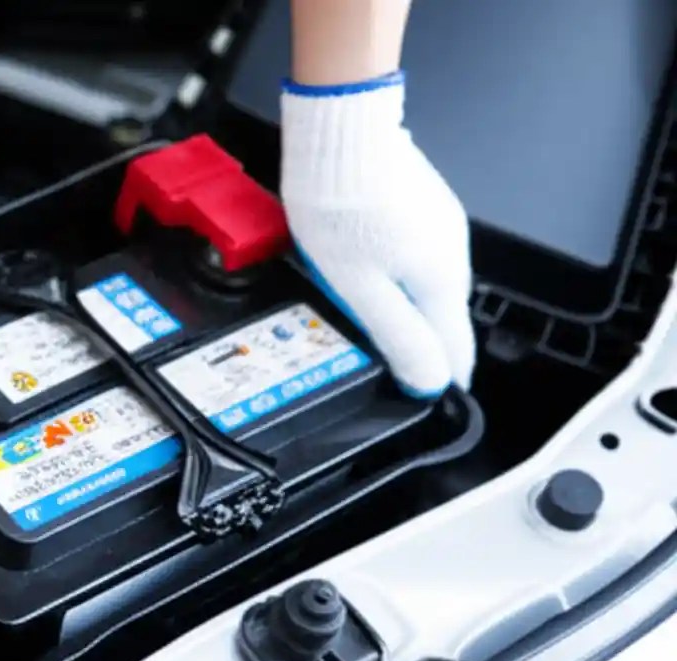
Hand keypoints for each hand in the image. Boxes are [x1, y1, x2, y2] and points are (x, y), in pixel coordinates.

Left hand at [280, 73, 474, 396]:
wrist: (340, 131)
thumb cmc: (340, 204)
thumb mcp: (361, 288)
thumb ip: (399, 337)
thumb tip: (431, 381)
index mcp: (441, 280)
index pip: (456, 348)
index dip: (440, 377)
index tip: (428, 394)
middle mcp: (451, 251)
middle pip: (439, 314)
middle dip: (415, 340)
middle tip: (383, 358)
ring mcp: (439, 222)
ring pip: (424, 281)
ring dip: (400, 301)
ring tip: (362, 312)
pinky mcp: (421, 201)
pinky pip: (411, 250)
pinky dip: (391, 268)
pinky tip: (359, 264)